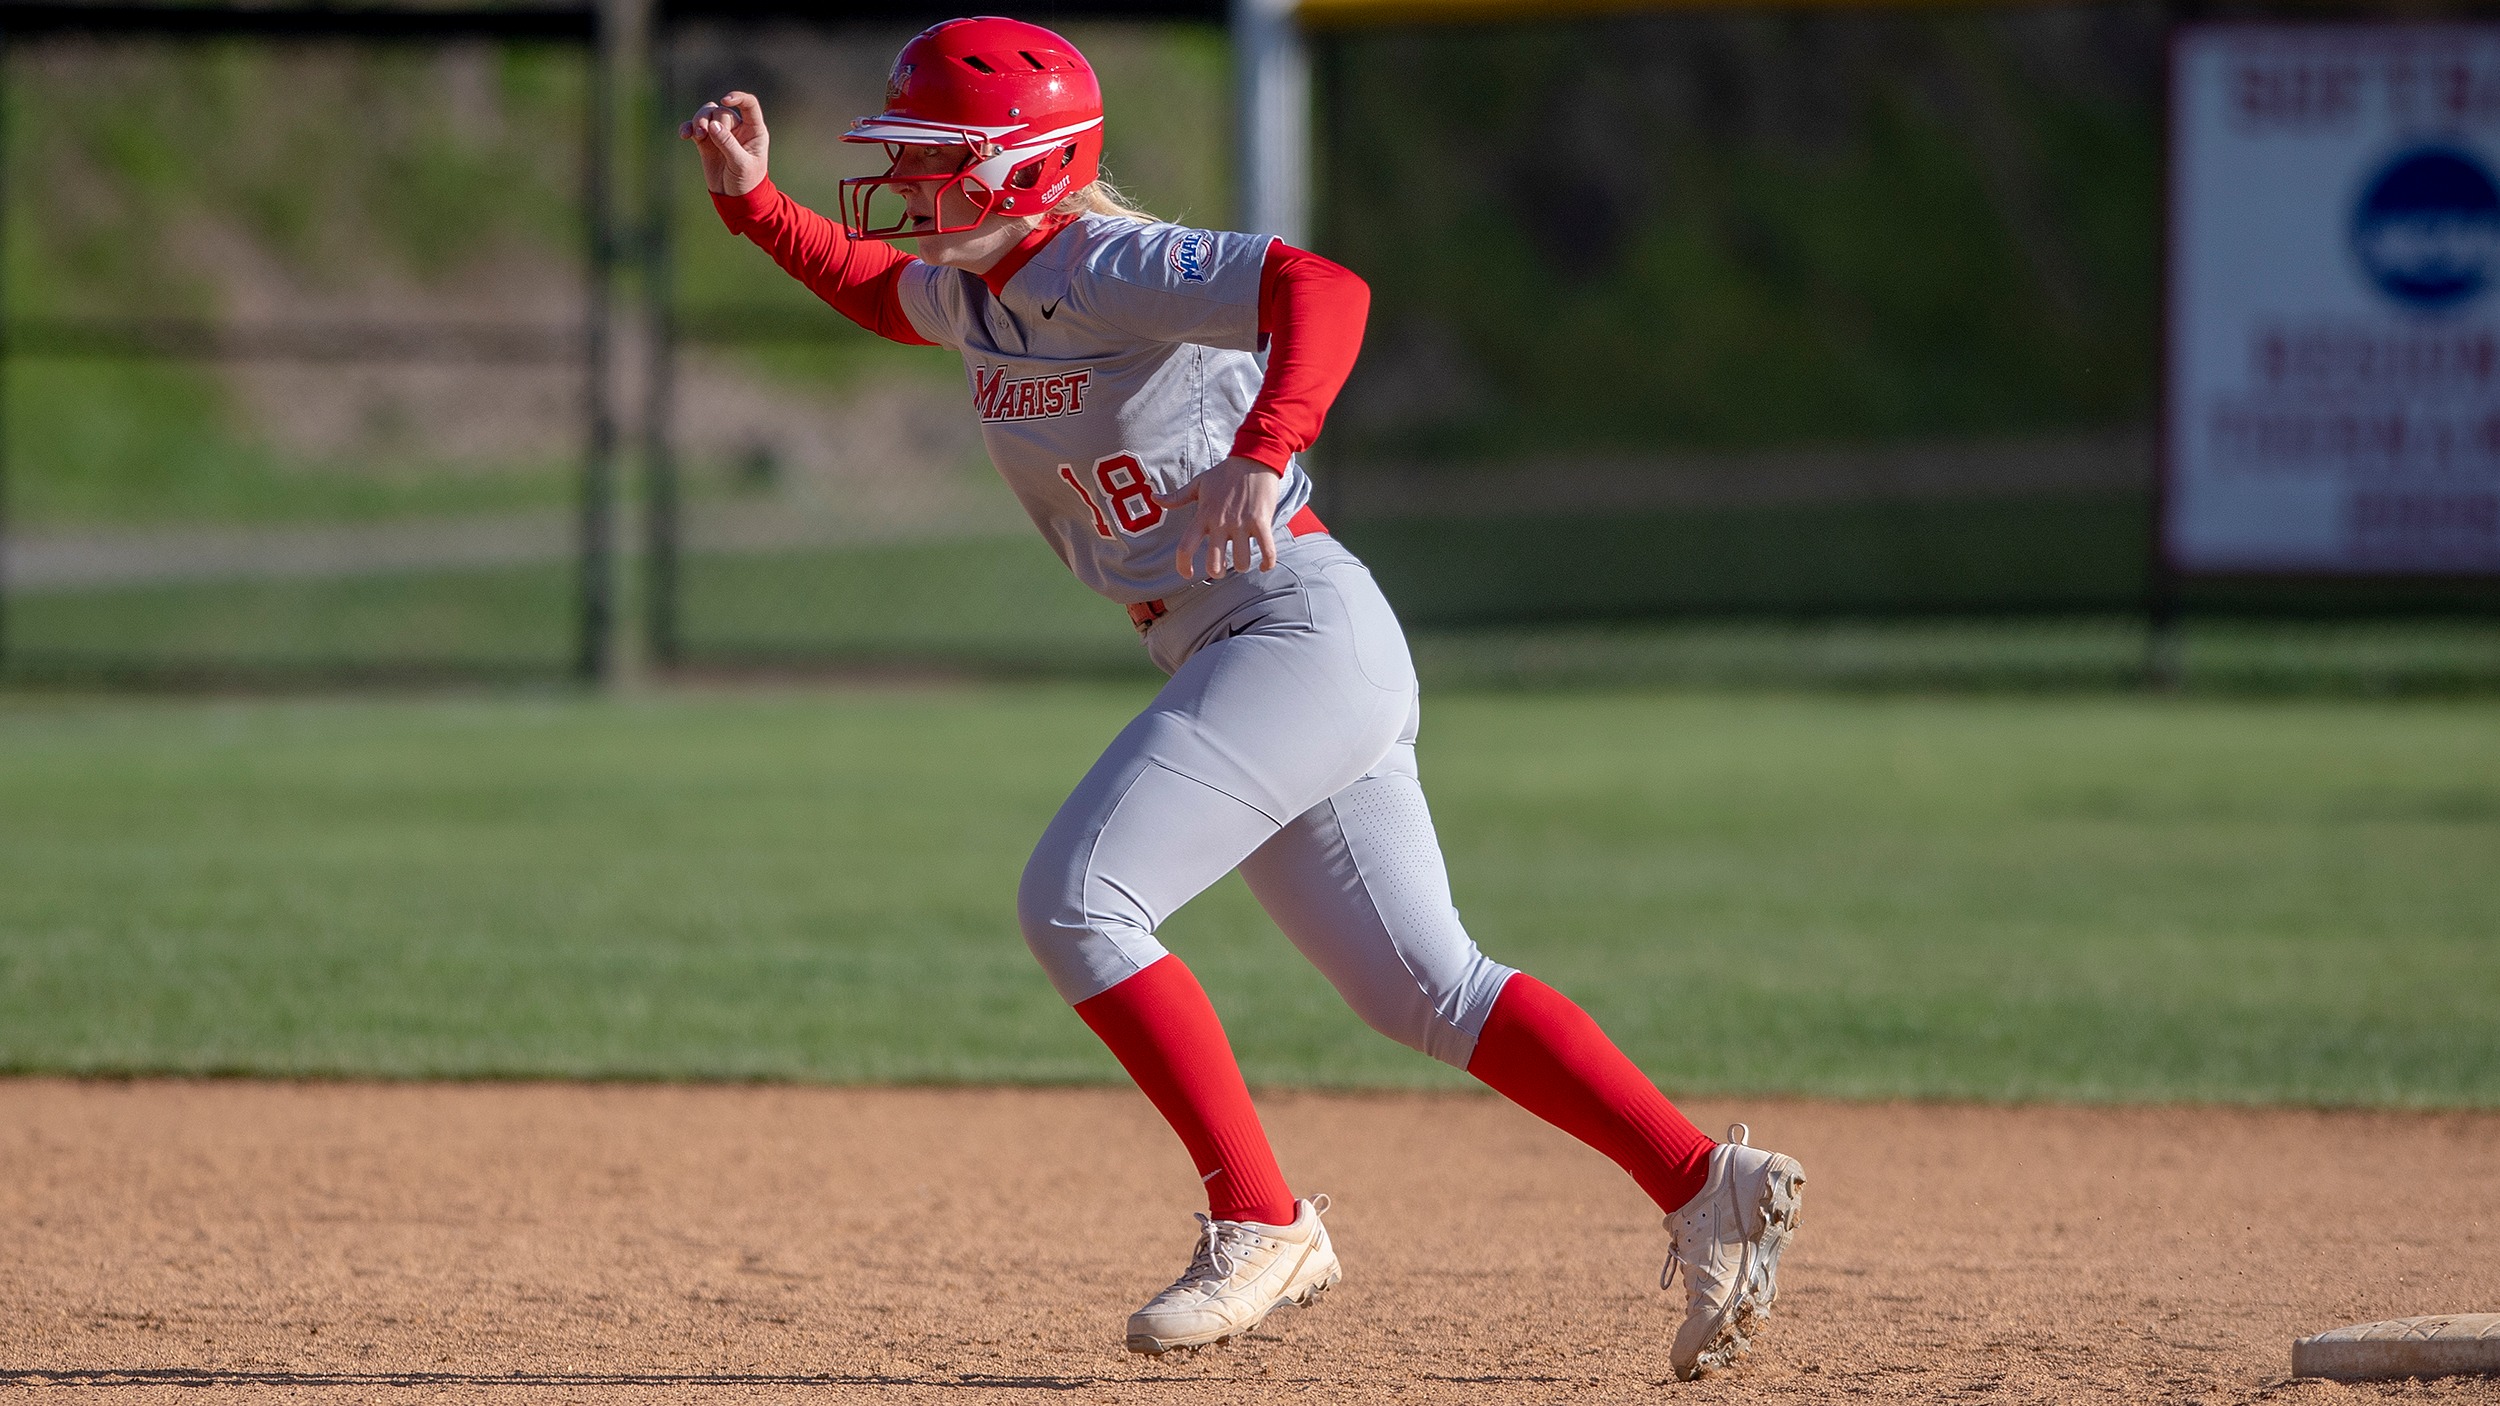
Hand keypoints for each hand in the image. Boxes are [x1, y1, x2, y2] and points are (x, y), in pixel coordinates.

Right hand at [680, 91, 768, 196]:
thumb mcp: (741, 164)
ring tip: (697, 136)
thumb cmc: (746, 182)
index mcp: (754, 130)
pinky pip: (695, 127)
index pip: (749, 104)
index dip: (738, 98)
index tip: (725, 101)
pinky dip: (688, 128)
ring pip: (707, 114)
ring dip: (699, 120)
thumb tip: (712, 125)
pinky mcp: (706, 142)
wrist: (735, 198)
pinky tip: (684, 135)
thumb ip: (728, 144)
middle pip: (721, 111)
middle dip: (712, 119)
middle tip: (707, 135)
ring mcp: (721, 133)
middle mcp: (737, 128)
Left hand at [1159, 456, 1283, 580]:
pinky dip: (1267, 563)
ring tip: (1243, 562)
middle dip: (1217, 572)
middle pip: (1214, 563)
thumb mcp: (1198, 483)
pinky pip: (1267, 550)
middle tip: (1221, 570)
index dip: (1183, 566)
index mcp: (1203, 515)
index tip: (1187, 574)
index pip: (1186, 547)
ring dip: (1242, 566)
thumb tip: (1154, 498)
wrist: (1254, 459)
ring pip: (1241, 561)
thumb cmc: (1224, 473)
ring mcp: (1242, 523)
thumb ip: (1177, 497)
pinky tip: (1265, 565)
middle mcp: (1220, 522)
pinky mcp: (1261, 521)